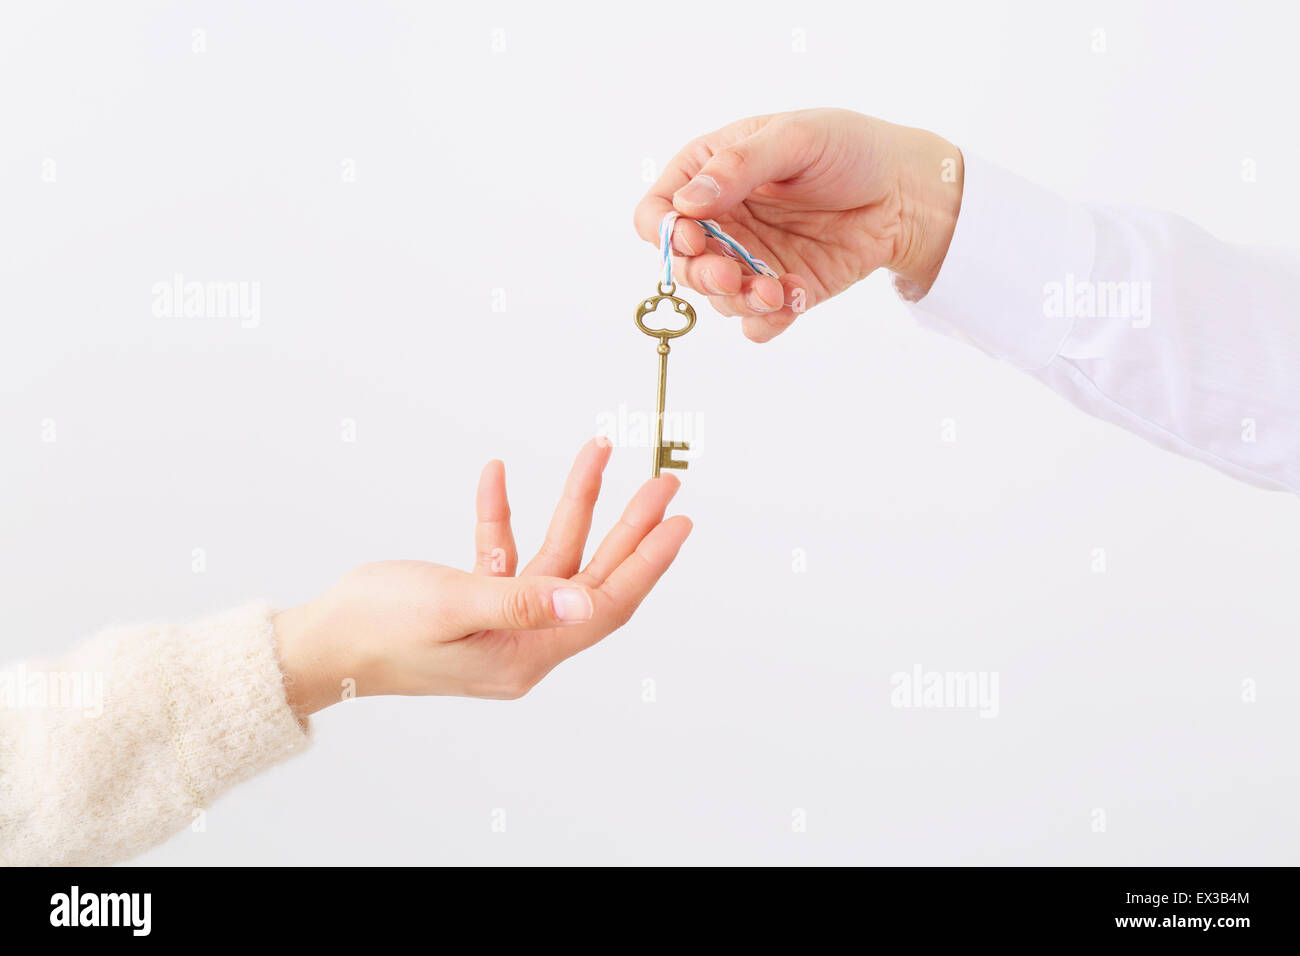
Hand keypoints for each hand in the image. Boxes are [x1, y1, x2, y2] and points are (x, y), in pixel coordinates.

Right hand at [273, 438, 691, 712]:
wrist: (321, 644)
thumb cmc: (377, 630)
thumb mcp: (452, 607)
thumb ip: (521, 600)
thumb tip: (585, 603)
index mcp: (526, 653)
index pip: (606, 604)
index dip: (647, 562)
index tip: (679, 522)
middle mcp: (522, 641)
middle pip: (592, 575)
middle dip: (629, 527)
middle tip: (663, 483)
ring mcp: (500, 621)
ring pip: (554, 556)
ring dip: (572, 504)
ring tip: (597, 452)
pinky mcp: (474, 602)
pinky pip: (503, 553)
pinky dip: (501, 517)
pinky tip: (495, 476)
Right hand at [634, 108, 963, 341]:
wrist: (906, 190)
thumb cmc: (850, 148)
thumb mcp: (795, 138)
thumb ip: (739, 166)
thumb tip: (687, 202)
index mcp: (710, 174)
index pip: (659, 211)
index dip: (666, 232)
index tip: (693, 238)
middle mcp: (722, 222)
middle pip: (682, 265)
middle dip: (701, 275)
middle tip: (730, 276)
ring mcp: (749, 260)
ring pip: (718, 299)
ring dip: (739, 301)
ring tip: (775, 291)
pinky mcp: (780, 291)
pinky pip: (757, 323)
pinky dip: (767, 322)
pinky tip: (793, 300)